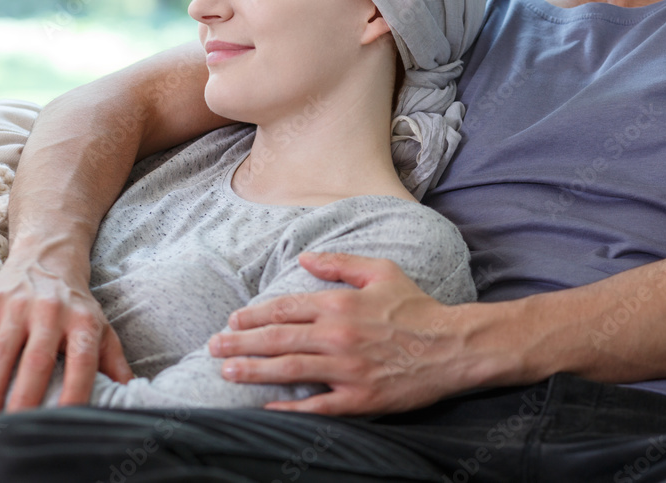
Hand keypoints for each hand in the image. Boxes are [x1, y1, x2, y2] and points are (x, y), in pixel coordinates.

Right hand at [0, 247, 133, 413]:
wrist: (48, 256)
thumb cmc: (76, 304)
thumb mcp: (100, 326)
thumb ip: (113, 360)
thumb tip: (131, 393)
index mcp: (83, 320)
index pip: (82, 360)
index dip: (76, 391)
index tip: (63, 421)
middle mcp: (51, 310)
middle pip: (37, 360)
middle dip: (25, 398)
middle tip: (13, 429)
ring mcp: (18, 304)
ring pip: (2, 351)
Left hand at [209, 252, 478, 414]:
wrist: (452, 346)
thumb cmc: (416, 307)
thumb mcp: (380, 271)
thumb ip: (339, 263)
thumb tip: (304, 257)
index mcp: (340, 304)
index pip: (285, 308)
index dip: (254, 315)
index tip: (233, 320)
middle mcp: (338, 336)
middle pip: (277, 339)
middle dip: (240, 342)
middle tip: (213, 346)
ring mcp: (347, 370)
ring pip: (289, 370)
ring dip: (253, 371)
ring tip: (226, 371)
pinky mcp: (359, 399)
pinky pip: (317, 406)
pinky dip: (290, 407)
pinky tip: (266, 407)